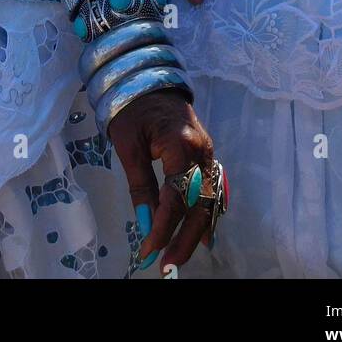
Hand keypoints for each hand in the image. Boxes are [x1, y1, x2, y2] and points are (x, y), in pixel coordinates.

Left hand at [110, 89, 218, 269]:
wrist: (147, 77)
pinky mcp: (206, 154)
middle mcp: (202, 150)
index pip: (177, 196)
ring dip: (196, 230)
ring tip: (181, 255)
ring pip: (210, 199)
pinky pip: (213, 188)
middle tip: (167, 264)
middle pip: (200, 203)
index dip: (164, 227)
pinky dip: (208, 212)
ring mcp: (208, 151)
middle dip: (184, 238)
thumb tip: (146, 224)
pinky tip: (202, 235)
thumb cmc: (132, 107)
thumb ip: (140, 186)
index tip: (148, 249)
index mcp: (181, 144)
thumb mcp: (128, 145)